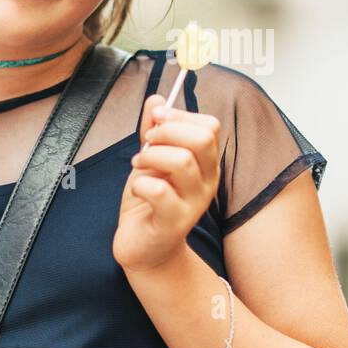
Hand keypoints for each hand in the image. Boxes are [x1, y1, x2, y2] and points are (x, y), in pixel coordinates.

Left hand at [113, 93, 220, 272]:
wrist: (144, 248)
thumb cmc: (149, 202)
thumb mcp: (151, 158)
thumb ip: (154, 129)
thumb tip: (157, 98)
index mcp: (206, 163)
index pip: (210, 125)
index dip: (180, 115)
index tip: (156, 121)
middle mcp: (208, 181)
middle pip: (202, 138)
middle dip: (166, 132)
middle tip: (146, 145)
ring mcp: (194, 203)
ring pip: (182, 161)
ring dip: (151, 156)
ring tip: (139, 166)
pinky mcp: (174, 222)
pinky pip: (159, 191)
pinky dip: (141, 184)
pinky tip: (138, 190)